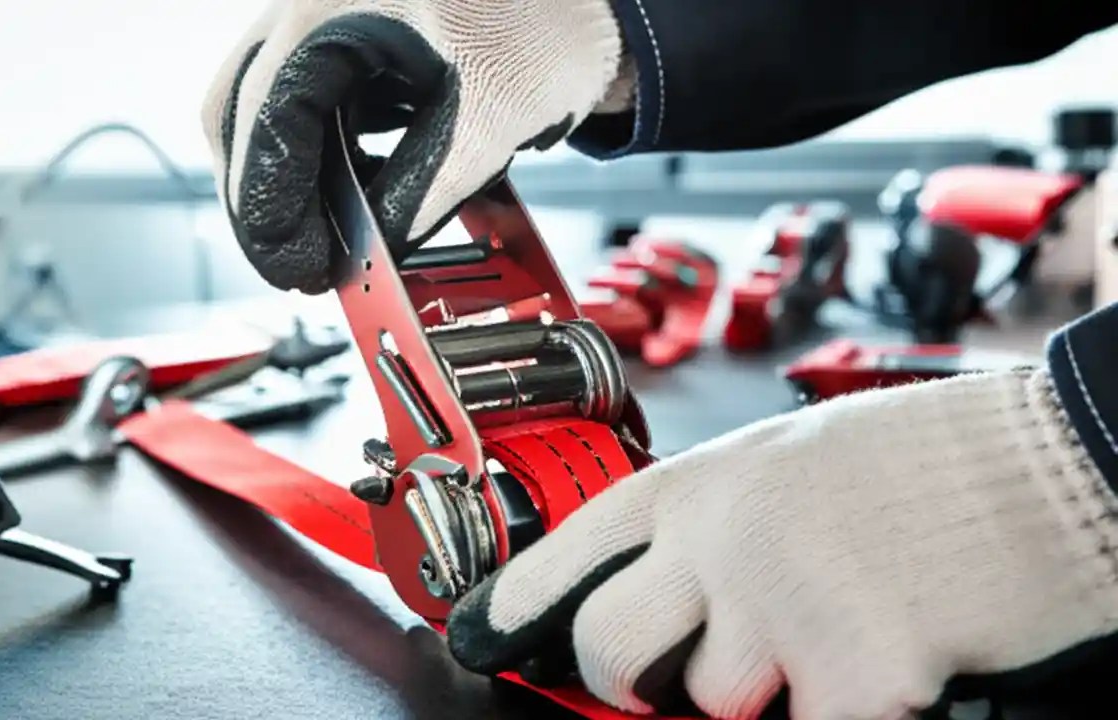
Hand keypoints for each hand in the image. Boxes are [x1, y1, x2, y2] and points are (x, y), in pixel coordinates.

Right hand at [201, 0, 633, 293]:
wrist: (593, 2)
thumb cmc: (553, 32)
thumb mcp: (486, 129)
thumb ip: (415, 198)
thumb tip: (363, 258)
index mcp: (337, 5)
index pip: (265, 118)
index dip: (269, 208)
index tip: (294, 268)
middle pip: (240, 110)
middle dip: (264, 199)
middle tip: (302, 265)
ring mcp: (326, 6)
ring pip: (263, 103)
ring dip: (287, 175)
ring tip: (327, 237)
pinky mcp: (345, 24)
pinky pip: (302, 92)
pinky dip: (315, 146)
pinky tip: (351, 187)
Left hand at [447, 369, 1117, 718]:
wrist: (1050, 461)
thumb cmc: (928, 459)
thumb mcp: (788, 463)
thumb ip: (714, 526)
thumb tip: (665, 594)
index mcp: (703, 481)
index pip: (572, 547)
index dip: (515, 601)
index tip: (481, 634)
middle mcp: (722, 537)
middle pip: (612, 652)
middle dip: (639, 681)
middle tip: (690, 670)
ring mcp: (778, 605)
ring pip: (716, 703)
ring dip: (768, 690)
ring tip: (836, 624)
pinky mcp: (851, 672)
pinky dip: (841, 710)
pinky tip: (886, 659)